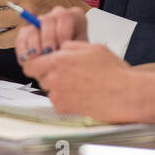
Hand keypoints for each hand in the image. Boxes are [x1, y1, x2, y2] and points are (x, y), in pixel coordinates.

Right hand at [15, 6, 87, 61]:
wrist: (66, 65)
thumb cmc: (76, 57)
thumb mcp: (80, 52)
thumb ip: (73, 49)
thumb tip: (62, 50)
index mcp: (74, 16)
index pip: (65, 17)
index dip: (62, 32)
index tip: (63, 46)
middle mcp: (55, 16)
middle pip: (47, 20)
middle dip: (48, 38)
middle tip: (49, 52)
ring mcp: (39, 22)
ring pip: (33, 28)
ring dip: (35, 45)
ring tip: (38, 59)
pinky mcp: (26, 32)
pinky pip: (22, 38)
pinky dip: (23, 50)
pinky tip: (27, 61)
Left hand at [22, 41, 139, 121]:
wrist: (124, 94)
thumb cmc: (112, 71)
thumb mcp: (92, 48)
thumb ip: (71, 46)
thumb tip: (61, 48)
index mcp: (59, 61)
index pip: (31, 64)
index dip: (35, 64)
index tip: (41, 64)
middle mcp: (54, 78)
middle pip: (40, 77)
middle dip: (51, 75)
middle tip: (70, 74)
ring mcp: (58, 95)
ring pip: (50, 90)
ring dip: (59, 87)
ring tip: (80, 85)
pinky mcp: (63, 108)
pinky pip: (59, 101)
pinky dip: (67, 99)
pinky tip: (82, 95)